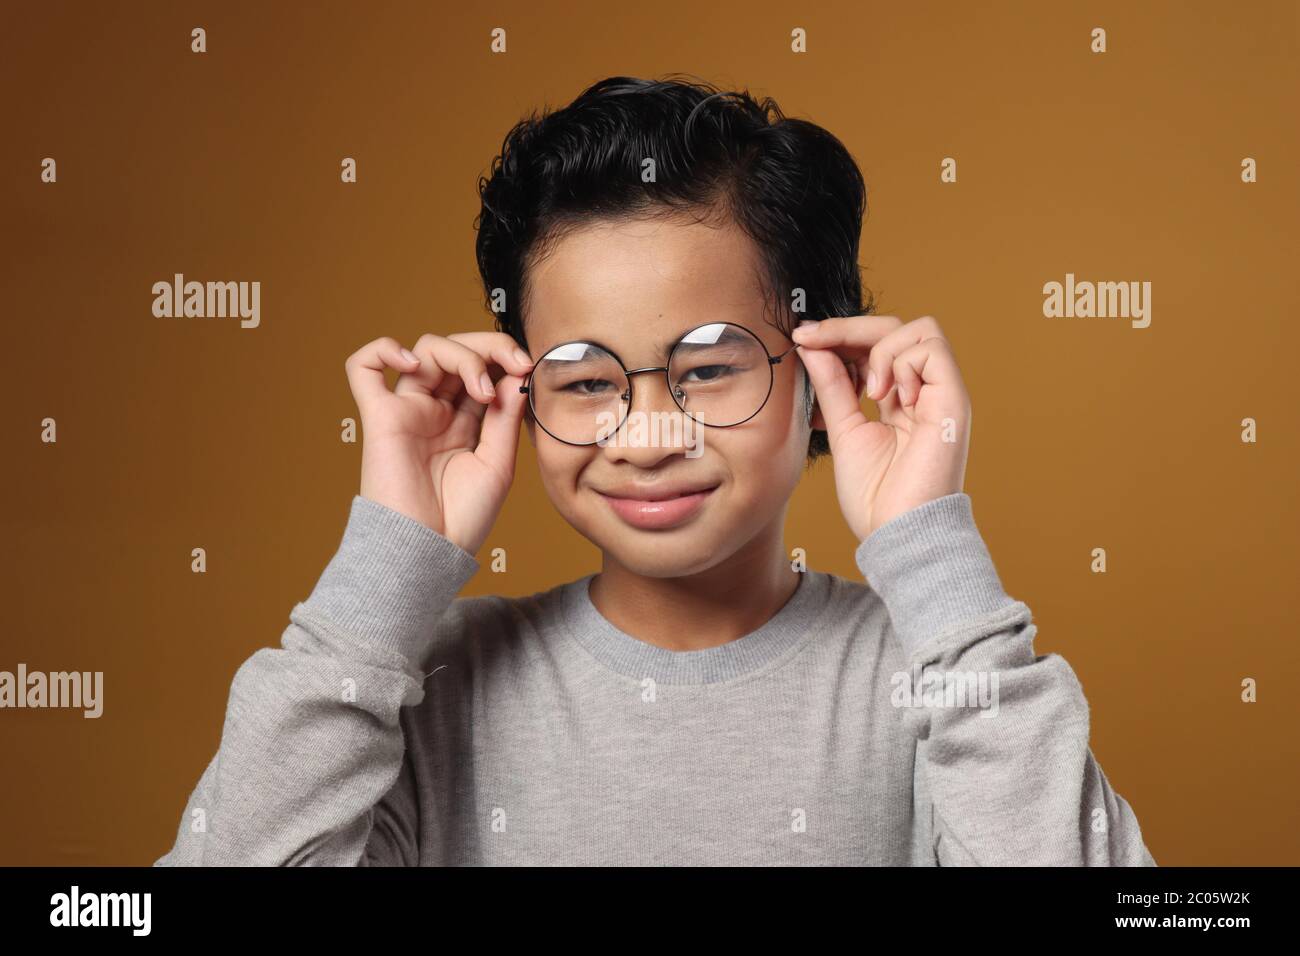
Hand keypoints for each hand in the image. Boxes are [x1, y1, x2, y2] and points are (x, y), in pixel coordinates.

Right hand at [345, 332, 534, 554]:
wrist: (429, 553)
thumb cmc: (462, 519)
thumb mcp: (498, 464)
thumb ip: (505, 418)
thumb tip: (516, 374)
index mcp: (463, 421)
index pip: (482, 368)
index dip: (504, 358)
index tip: (528, 367)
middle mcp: (434, 410)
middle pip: (456, 350)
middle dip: (489, 348)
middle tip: (515, 363)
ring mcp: (407, 411)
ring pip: (425, 350)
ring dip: (460, 354)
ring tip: (481, 389)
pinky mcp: (380, 418)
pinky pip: (363, 368)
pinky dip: (383, 349)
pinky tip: (414, 362)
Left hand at [792, 315, 969, 541]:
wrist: (897, 533)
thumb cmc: (875, 497)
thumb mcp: (843, 430)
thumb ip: (832, 387)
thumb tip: (813, 346)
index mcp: (898, 400)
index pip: (875, 346)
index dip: (840, 335)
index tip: (803, 336)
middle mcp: (923, 392)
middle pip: (896, 328)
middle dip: (849, 328)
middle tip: (814, 340)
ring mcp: (941, 394)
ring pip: (921, 330)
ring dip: (881, 351)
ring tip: (867, 393)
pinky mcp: (954, 400)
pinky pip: (932, 350)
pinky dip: (903, 364)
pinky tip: (891, 399)